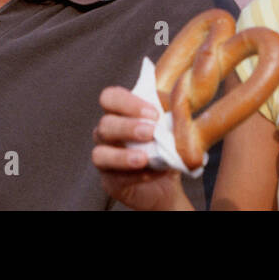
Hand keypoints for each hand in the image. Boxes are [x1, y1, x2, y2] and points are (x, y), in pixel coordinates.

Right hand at [91, 86, 191, 210]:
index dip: (127, 103)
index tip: (153, 113)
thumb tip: (179, 101)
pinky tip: (153, 173)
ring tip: (144, 158)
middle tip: (151, 132)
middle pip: (105, 124)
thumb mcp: (170, 125)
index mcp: (118, 113)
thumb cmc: (165, 145)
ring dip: (122, 156)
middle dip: (127, 127)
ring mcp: (105, 158)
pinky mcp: (110, 181)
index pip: (109, 98)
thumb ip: (169, 112)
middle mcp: (106, 133)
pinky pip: (115, 178)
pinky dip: (135, 176)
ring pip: (100, 154)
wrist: (166, 182)